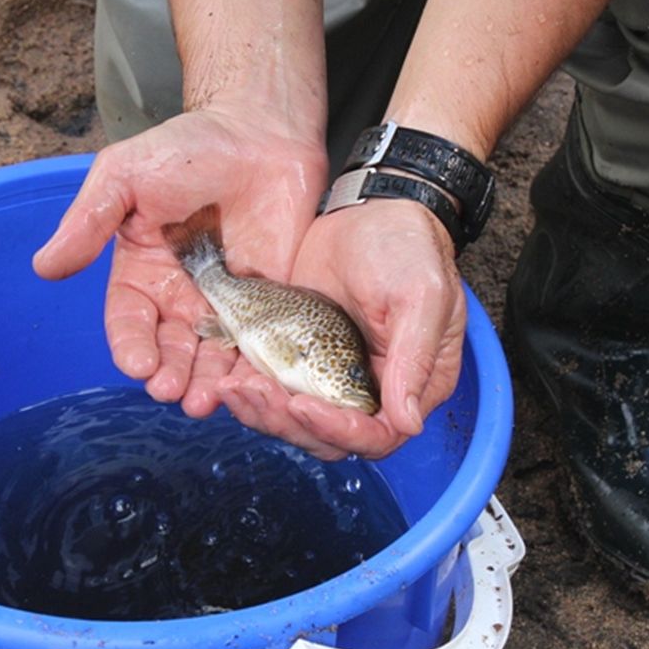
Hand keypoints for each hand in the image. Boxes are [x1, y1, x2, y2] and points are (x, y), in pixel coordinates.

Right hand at [33, 104, 328, 419]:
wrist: (259, 130)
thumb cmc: (188, 147)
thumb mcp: (124, 177)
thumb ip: (88, 222)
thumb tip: (43, 267)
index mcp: (139, 275)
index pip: (128, 322)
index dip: (130, 345)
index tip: (139, 364)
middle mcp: (179, 299)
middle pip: (169, 350)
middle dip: (168, 374)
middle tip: (172, 391)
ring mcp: (225, 306)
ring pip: (211, 359)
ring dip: (206, 384)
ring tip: (205, 401)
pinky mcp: (271, 305)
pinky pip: (260, 346)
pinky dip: (254, 370)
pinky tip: (252, 385)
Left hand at [218, 198, 466, 458]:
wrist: (367, 212)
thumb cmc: (407, 249)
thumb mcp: (420, 296)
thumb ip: (414, 358)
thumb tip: (408, 421)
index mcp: (409, 384)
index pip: (374, 435)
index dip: (339, 430)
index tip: (304, 406)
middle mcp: (370, 392)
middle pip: (326, 436)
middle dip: (288, 422)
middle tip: (256, 392)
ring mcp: (329, 379)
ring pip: (292, 421)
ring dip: (261, 412)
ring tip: (234, 387)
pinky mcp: (296, 362)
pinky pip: (272, 392)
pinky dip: (250, 392)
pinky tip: (228, 378)